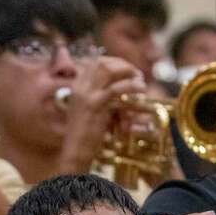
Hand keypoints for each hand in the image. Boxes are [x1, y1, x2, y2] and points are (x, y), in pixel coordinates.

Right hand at [58, 56, 144, 171]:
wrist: (75, 152)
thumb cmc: (84, 136)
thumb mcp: (90, 112)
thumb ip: (102, 98)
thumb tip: (122, 89)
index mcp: (76, 87)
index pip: (94, 63)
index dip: (113, 62)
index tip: (127, 69)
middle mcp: (79, 87)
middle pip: (101, 63)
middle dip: (122, 64)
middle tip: (136, 73)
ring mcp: (86, 95)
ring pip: (108, 70)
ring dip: (127, 71)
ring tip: (140, 81)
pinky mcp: (95, 105)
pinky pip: (115, 89)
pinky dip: (130, 86)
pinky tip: (140, 89)